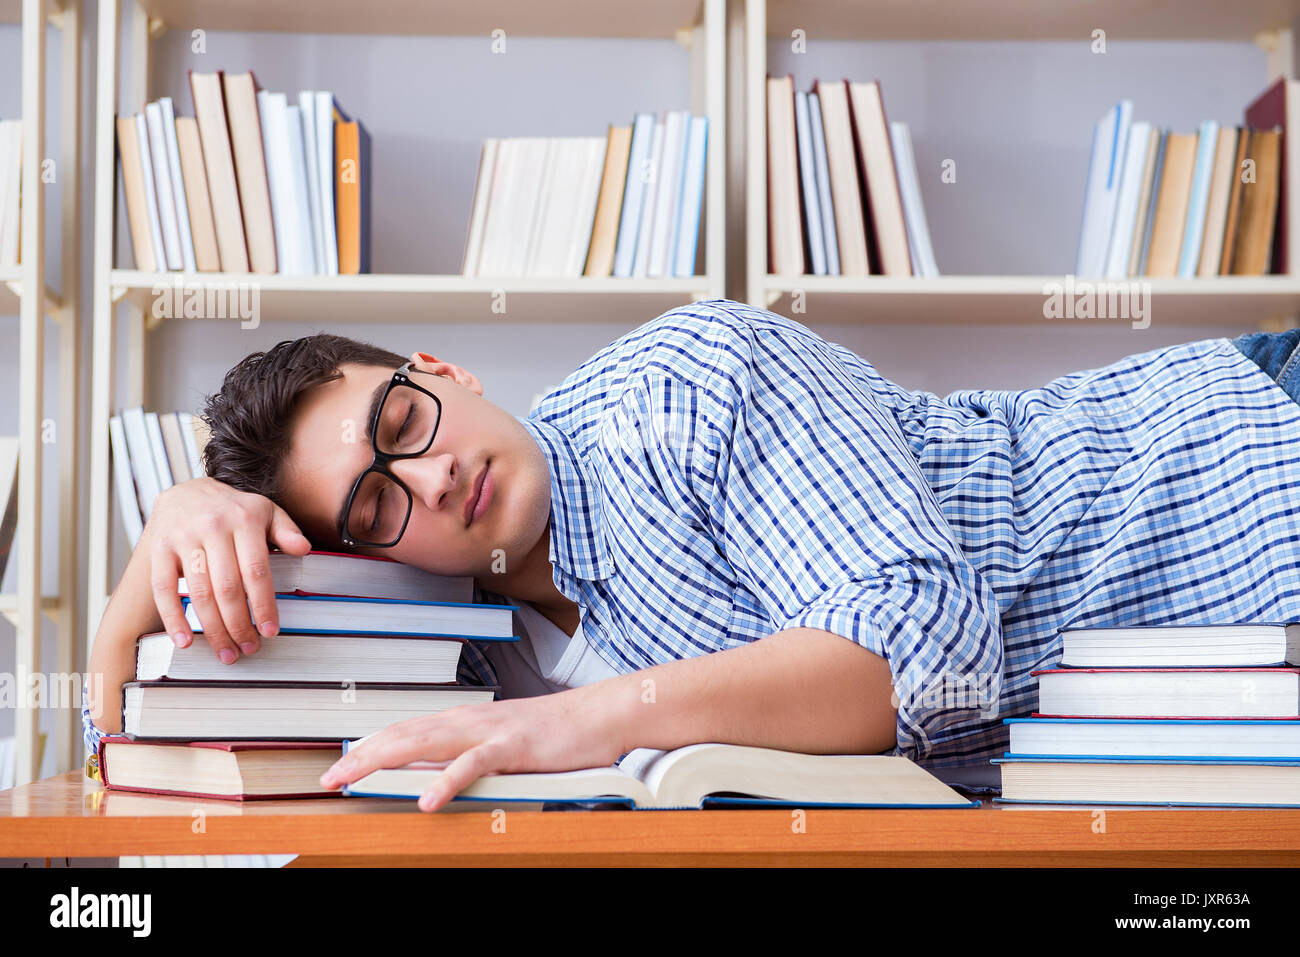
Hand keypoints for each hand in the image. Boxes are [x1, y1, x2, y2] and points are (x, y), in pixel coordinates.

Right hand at [148, 477, 311, 664]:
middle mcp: (213, 527)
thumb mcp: (265, 511)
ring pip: (199, 591)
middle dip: (239, 624)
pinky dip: (173, 617)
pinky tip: (183, 641)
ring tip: (226, 651)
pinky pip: (163, 588)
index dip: (263, 605)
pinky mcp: (160, 548)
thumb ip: (286, 530)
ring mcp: (184, 538)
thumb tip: (304, 548)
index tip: (270, 631)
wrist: (187, 490)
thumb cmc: (233, 508)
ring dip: (213, 628)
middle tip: (249, 648)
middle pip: (227, 587)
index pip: (256, 570)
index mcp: (244, 520)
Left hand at [319, 687, 626, 811]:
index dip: (367, 749)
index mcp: (462, 722)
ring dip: (384, 761)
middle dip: (361, 756)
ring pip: (425, 743)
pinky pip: (474, 765)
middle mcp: (467, 721)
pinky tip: (427, 800)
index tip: (339, 768)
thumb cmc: (552, 734)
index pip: (403, 732)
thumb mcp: (499, 745)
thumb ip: (465, 756)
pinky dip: (447, 781)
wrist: (597, 716)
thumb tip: (429, 776)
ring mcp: (488, 732)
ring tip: (354, 780)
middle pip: (402, 735)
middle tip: (329, 777)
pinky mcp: (513, 747)